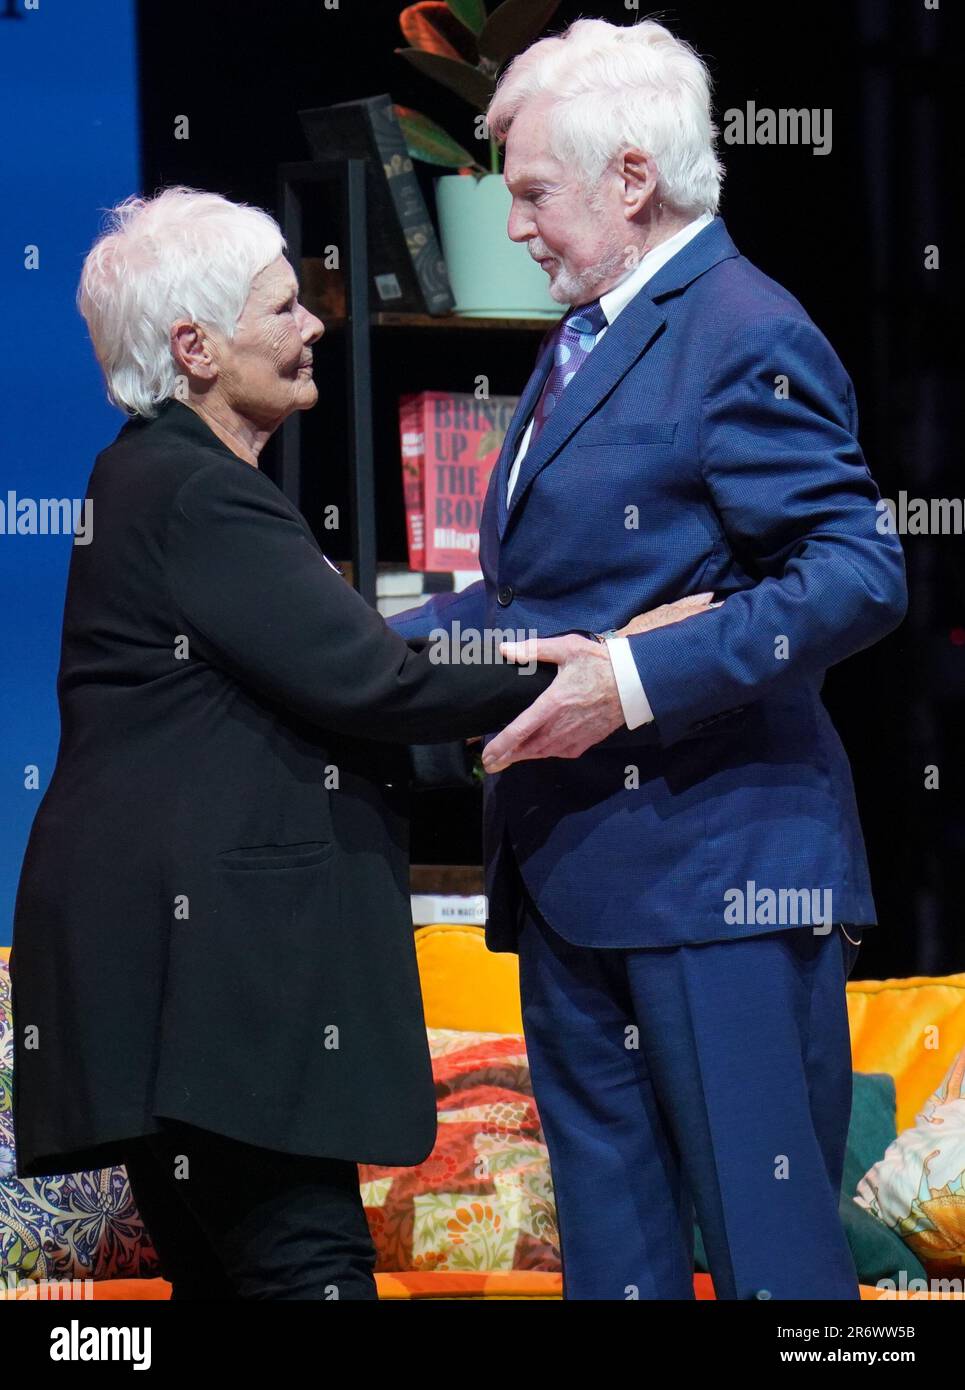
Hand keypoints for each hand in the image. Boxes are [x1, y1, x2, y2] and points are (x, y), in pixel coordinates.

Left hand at [481, 592, 718, 772]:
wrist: (634, 683)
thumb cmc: (599, 663)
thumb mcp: (567, 648)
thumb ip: (534, 650)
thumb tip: (505, 649)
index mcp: (553, 703)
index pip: (520, 730)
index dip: (502, 746)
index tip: (488, 757)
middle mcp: (561, 725)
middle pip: (528, 749)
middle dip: (507, 757)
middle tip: (491, 763)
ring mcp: (575, 736)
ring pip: (543, 753)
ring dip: (525, 756)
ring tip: (509, 758)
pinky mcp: (586, 741)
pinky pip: (560, 753)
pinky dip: (545, 754)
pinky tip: (538, 751)